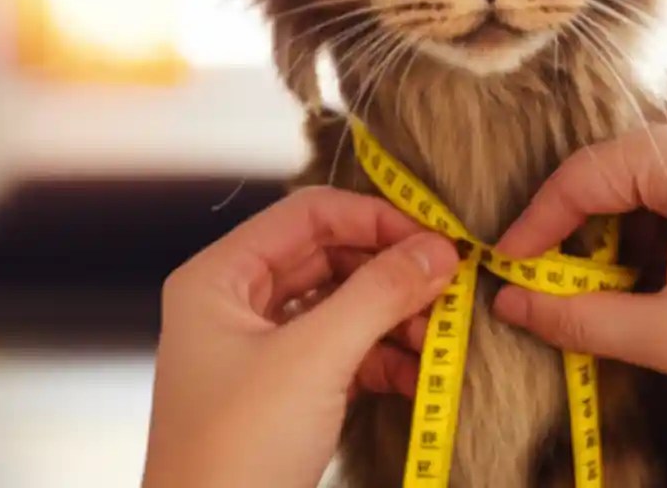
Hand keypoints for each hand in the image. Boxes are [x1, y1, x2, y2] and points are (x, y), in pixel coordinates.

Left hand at [143, 187, 459, 487]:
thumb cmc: (236, 450)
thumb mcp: (314, 360)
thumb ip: (379, 294)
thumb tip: (438, 250)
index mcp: (218, 279)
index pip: (306, 215)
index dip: (373, 219)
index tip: (435, 238)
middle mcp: (233, 305)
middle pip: (327, 259)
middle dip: (389, 272)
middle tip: (449, 287)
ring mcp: (258, 352)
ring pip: (339, 308)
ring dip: (392, 317)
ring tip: (440, 336)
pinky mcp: (283, 394)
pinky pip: (340, 354)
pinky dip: (381, 359)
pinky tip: (418, 373)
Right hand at [492, 111, 666, 422]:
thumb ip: (584, 319)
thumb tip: (512, 306)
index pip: (580, 178)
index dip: (533, 229)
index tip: (505, 274)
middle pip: (620, 174)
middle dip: (582, 237)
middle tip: (557, 294)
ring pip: (662, 184)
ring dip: (631, 237)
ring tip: (622, 296)